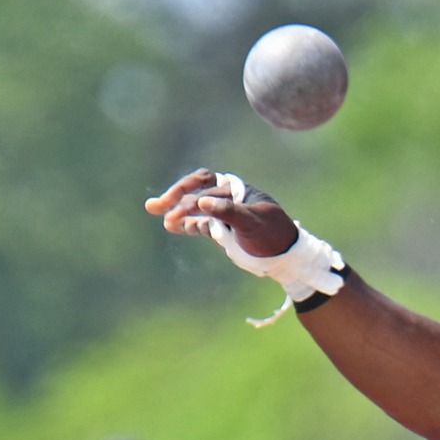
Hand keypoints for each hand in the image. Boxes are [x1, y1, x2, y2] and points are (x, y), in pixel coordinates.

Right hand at [145, 168, 299, 256]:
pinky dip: (187, 225)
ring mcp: (223, 214)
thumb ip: (229, 211)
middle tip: (153, 207)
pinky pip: (200, 224)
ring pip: (195, 209)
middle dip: (174, 199)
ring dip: (177, 212)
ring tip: (161, 219)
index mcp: (235, 189)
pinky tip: (172, 227)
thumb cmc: (274, 234)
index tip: (173, 203)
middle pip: (195, 193)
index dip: (186, 190)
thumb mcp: (253, 222)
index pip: (205, 183)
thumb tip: (203, 201)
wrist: (287, 255)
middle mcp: (227, 198)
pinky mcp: (222, 230)